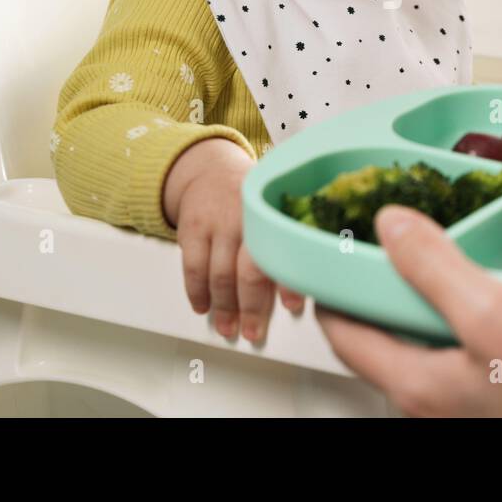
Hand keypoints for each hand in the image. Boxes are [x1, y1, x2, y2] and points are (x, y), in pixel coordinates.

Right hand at [164, 138, 304, 342]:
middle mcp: (246, 217)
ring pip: (219, 274)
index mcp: (273, 213)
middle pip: (249, 270)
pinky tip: (203, 306)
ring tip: (229, 328)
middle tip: (253, 332)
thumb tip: (309, 279)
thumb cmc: (249, 198)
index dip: (288, 281)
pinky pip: (193, 267)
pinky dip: (197, 292)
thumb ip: (285, 238)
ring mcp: (217, 223)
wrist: (209, 170)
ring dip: (224, 307)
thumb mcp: (273, 206)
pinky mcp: (192, 229)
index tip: (293, 306)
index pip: (283, 250)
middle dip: (251, 307)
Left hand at [317, 205, 501, 416]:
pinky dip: (464, 317)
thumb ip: (435, 268)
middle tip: (390, 241)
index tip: (335, 248)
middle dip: (380, 288)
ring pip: (425, 344)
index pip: (343, 334)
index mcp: (415, 383)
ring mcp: (466, 406)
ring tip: (444, 255)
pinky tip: (496, 295)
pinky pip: (465, 352)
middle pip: (382, 338)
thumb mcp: (493, 314)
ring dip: (426, 300)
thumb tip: (390, 226)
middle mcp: (432, 402)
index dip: (332, 287)